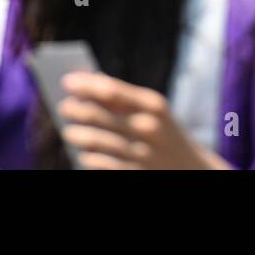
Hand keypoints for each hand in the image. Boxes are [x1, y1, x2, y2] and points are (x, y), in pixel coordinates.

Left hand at [57, 71, 229, 169]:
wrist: (191, 167)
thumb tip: (85, 88)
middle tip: (63, 107)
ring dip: (75, 134)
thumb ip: (124, 100)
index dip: (85, 85)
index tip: (66, 80)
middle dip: (75, 109)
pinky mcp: (133, 173)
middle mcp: (147, 127)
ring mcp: (141, 153)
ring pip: (93, 142)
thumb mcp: (153, 111)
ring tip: (68, 131)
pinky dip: (86, 157)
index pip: (111, 90)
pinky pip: (99, 164)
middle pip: (97, 115)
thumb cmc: (162, 131)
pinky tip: (82, 153)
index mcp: (153, 104)